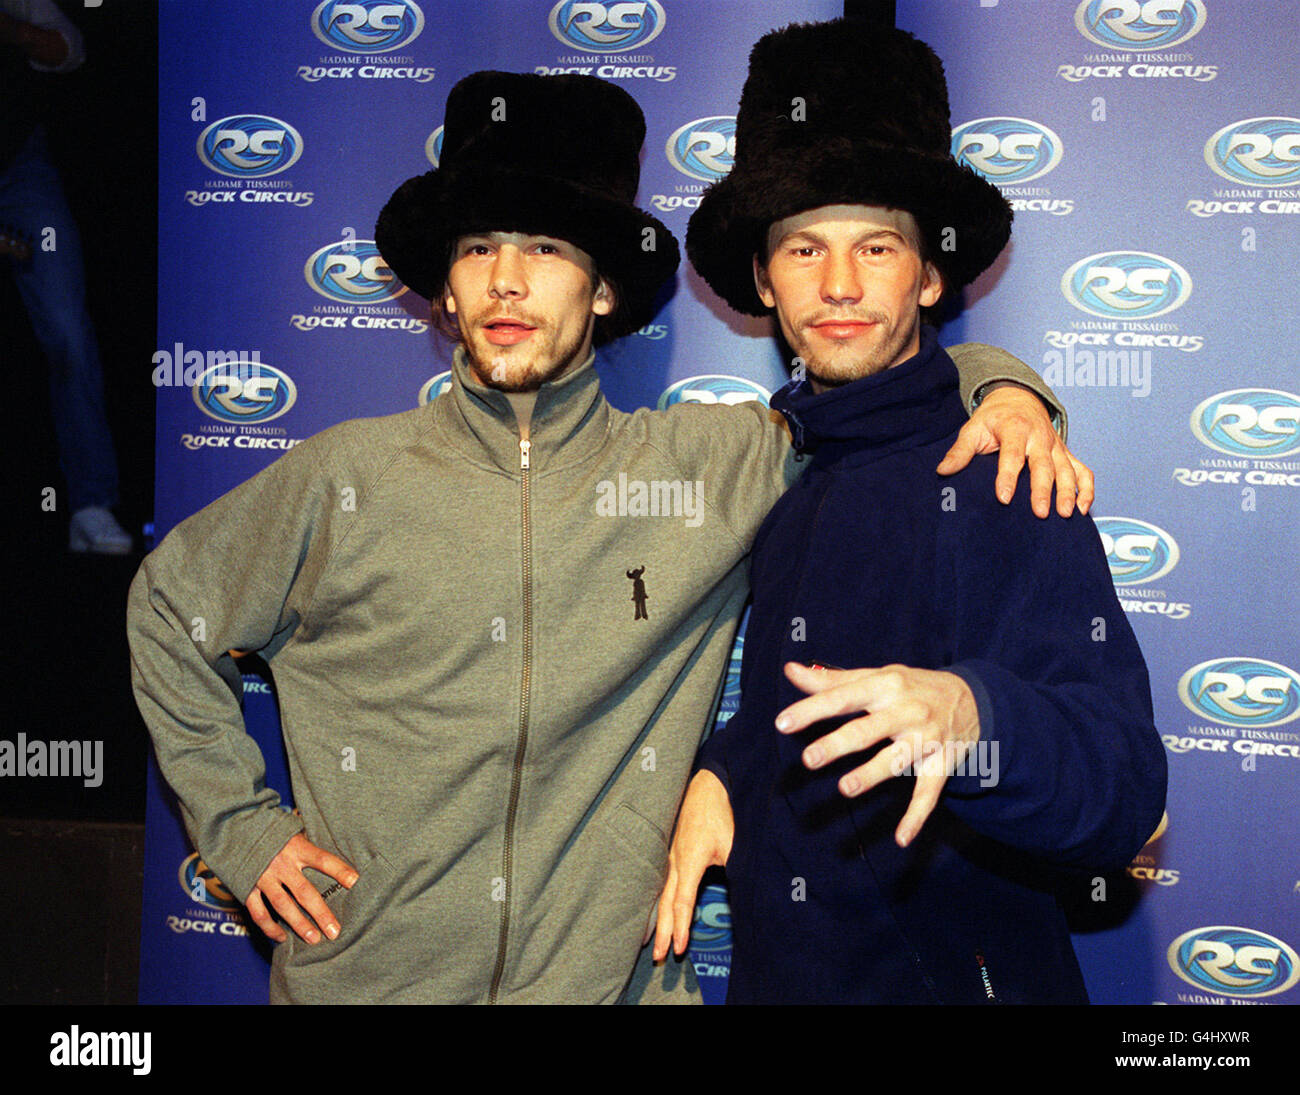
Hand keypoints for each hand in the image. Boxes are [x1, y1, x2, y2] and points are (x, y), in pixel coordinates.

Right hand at [244, 832, 358, 944]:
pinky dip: (270, 927)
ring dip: (299, 925)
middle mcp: (281, 864)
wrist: (235, 827)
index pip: (323, 859)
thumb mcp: (293, 830)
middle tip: (334, 931)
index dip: (340, 870)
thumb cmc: (272, 830)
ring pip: (283, 906)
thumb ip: (309, 844)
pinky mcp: (247, 887)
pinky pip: (259, 912)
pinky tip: (282, 938)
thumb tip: (335, 852)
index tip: (356, 882)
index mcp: (296, 847)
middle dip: (320, 913)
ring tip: (314, 940)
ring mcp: (263, 877)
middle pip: (304, 892)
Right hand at [653, 769, 733, 959]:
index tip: (679, 949)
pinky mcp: (672, 852)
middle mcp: (675, 860)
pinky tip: (656, 913)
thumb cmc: (720, 812)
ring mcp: (670, 856)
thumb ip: (733, 868)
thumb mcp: (733, 842)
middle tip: (659, 956)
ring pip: (661, 893)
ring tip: (652, 943)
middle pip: (665, 903)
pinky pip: (662, 882)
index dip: (681, 927)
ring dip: (658, 919)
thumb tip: (740, 893)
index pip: (682, 901)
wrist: (707, 785)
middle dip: (663, 931)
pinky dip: (658, 902)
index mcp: (689, 860)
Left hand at [776, 662, 979, 847]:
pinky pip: (929, 793)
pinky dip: (917, 816)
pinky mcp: (942, 765)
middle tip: (809, 759)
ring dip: (872, 775)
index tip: (782, 723)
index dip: (812, 710)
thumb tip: (791, 671)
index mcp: (885, 686)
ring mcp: (926, 739)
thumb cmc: (911, 687)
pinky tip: (901, 838)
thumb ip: (832, 680)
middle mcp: (906, 711)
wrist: (973, 699)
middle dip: (839, 744)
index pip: (843, 697)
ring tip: (845, 789)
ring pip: (896, 760)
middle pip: (868, 730)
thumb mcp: (876, 676)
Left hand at [937, 384, 1093, 518]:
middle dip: (1043, 489)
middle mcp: (1040, 437)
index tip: (1004, 498)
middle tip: (1039, 513)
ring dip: (1067, 492)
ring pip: (1066, 469)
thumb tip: (943, 471)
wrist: (1018, 398)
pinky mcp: (1065, 453)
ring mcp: (1055, 446)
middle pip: (1044, 465)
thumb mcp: (973, 428)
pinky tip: (1083, 508)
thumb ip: (960, 451)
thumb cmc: (993, 418)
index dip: (1008, 477)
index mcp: (1015, 429)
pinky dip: (1086, 488)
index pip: (1012, 455)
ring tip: (1065, 514)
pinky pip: (1082, 470)